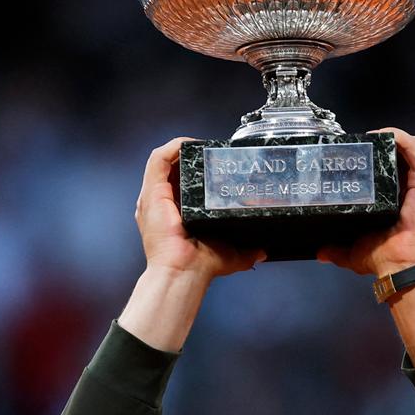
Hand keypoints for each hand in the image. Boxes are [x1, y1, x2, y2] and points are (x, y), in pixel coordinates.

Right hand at [135, 138, 264, 278]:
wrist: (185, 271)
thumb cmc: (200, 266)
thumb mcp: (230, 255)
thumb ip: (248, 252)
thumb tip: (262, 251)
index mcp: (176, 216)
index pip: (183, 185)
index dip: (198, 173)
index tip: (216, 166)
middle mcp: (162, 205)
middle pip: (174, 171)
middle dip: (191, 159)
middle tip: (212, 155)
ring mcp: (154, 197)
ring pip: (164, 161)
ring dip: (181, 149)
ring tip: (200, 146)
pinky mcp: (152, 192)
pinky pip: (157, 159)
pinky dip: (172, 147)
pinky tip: (188, 143)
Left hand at [316, 127, 414, 275]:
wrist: (400, 267)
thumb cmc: (386, 259)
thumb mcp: (356, 250)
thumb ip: (337, 249)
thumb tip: (320, 252)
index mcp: (410, 198)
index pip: (403, 164)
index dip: (386, 154)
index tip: (363, 152)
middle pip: (412, 150)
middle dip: (391, 141)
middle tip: (367, 144)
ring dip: (396, 136)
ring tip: (374, 137)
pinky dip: (401, 138)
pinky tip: (384, 137)